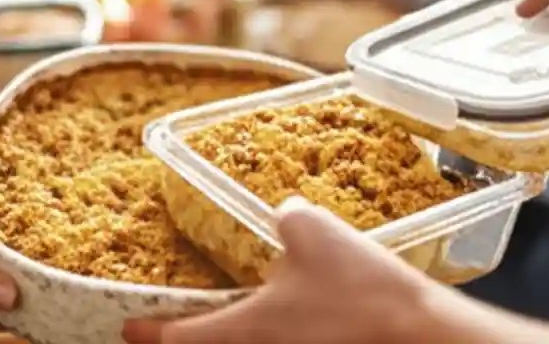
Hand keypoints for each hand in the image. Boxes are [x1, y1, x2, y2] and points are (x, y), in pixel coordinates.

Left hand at [123, 199, 453, 343]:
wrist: (420, 338)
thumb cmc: (360, 291)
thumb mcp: (315, 233)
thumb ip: (287, 221)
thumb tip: (285, 217)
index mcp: (241, 332)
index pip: (173, 340)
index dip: (145, 332)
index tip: (128, 327)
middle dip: (191, 342)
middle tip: (183, 327)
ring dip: (238, 338)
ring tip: (248, 316)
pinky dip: (279, 337)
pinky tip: (300, 320)